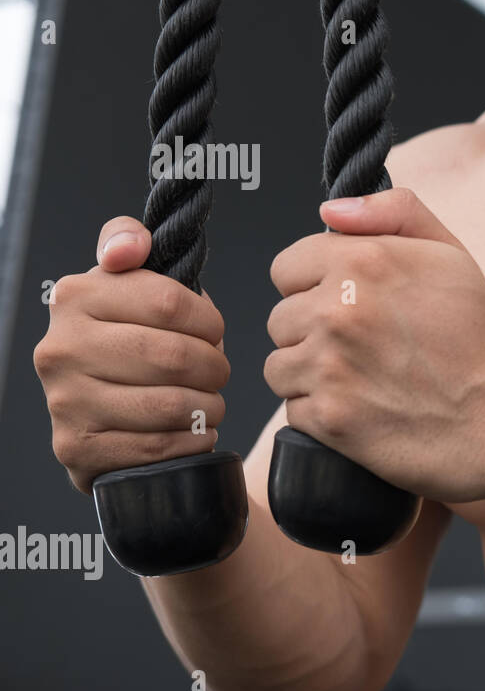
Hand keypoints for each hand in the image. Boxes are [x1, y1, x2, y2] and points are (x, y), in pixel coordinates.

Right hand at [33, 217, 229, 493]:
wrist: (97, 415)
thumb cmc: (126, 337)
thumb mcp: (125, 282)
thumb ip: (127, 243)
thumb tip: (128, 247)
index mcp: (75, 297)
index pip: (170, 301)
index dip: (209, 320)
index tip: (214, 332)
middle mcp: (60, 348)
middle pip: (175, 355)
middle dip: (214, 367)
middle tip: (217, 372)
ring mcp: (64, 401)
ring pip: (171, 404)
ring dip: (208, 406)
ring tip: (210, 402)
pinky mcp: (78, 447)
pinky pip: (158, 446)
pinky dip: (192, 439)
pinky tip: (195, 431)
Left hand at [264, 187, 484, 502]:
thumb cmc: (477, 339)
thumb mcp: (451, 255)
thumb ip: (394, 211)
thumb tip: (329, 211)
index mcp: (363, 262)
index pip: (286, 267)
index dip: (315, 285)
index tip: (349, 304)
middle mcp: (337, 310)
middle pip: (280, 318)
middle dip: (313, 331)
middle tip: (365, 346)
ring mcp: (328, 367)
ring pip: (279, 365)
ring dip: (311, 373)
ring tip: (361, 378)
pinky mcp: (328, 417)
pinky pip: (293, 408)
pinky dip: (322, 412)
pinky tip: (362, 407)